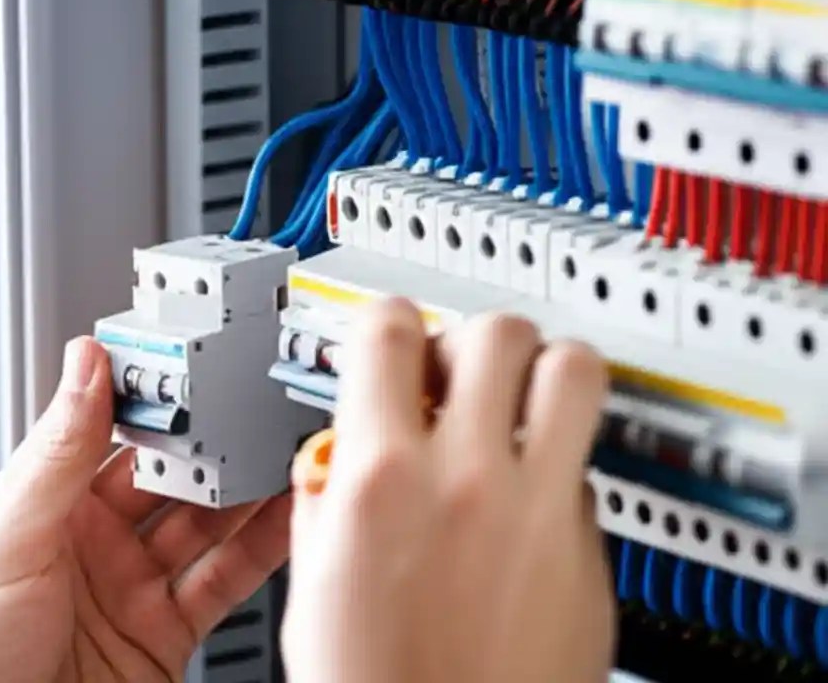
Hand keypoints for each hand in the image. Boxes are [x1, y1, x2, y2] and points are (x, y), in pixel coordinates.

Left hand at [0, 337, 291, 681]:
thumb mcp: (8, 537)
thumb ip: (58, 453)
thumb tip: (85, 363)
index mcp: (43, 507)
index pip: (107, 433)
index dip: (151, 398)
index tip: (192, 362)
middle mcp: (91, 543)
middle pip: (167, 477)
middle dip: (211, 442)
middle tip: (254, 406)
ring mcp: (132, 589)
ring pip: (204, 525)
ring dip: (245, 491)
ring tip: (282, 450)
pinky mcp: (166, 635)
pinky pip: (224, 582)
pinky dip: (262, 550)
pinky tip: (287, 515)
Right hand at [282, 300, 615, 682]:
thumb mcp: (313, 576)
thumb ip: (328, 491)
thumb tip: (340, 445)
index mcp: (379, 478)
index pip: (388, 331)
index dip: (386, 320)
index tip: (390, 332)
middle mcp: (465, 478)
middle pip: (495, 332)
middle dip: (472, 340)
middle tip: (457, 371)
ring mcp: (535, 507)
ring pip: (572, 370)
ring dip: (541, 370)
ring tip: (516, 399)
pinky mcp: (584, 543)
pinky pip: (583, 461)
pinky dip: (557, 457)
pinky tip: (525, 490)